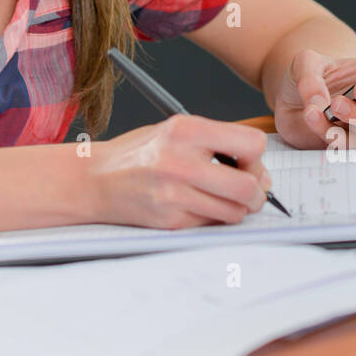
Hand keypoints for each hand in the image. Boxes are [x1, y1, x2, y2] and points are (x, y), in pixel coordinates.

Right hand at [85, 115, 271, 228]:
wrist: (95, 179)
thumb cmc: (138, 154)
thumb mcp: (176, 130)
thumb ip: (217, 143)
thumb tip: (260, 173)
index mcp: (186, 130)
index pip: (252, 144)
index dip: (256, 158)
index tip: (248, 162)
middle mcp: (181, 161)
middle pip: (248, 186)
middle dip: (255, 193)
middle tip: (247, 190)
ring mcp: (174, 194)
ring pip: (234, 212)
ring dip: (235, 209)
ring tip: (218, 197)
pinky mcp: (170, 220)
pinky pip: (211, 224)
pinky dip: (211, 218)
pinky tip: (194, 205)